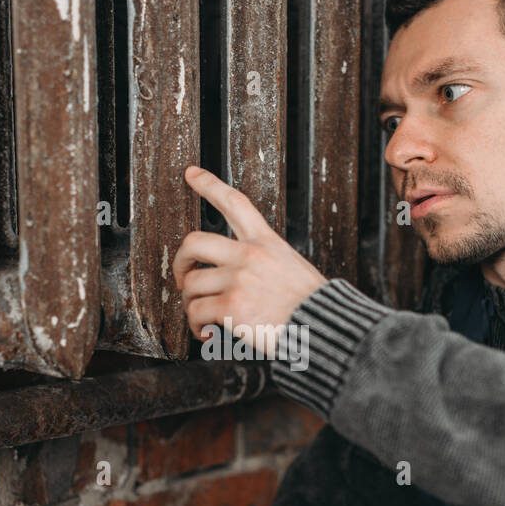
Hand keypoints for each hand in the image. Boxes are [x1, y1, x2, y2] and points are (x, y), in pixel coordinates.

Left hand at [175, 165, 328, 354]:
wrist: (324, 326)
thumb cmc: (312, 306)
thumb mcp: (292, 267)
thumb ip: (264, 263)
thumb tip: (234, 277)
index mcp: (266, 242)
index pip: (234, 203)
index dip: (209, 185)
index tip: (191, 173)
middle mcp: (249, 255)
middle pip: (194, 242)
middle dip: (180, 261)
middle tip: (183, 278)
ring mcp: (238, 279)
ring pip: (192, 285)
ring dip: (191, 304)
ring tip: (202, 318)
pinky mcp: (232, 306)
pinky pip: (196, 312)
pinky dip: (196, 326)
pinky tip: (207, 332)